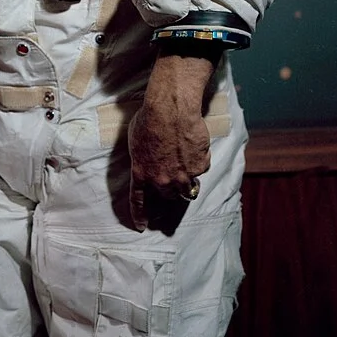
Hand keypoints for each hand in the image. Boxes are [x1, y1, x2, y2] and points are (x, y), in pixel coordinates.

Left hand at [128, 103, 210, 230]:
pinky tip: (195, 144)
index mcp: (141, 173)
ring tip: (187, 165)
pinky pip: (201, 168)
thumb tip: (147, 158)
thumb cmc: (149, 118)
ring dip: (187, 181)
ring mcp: (182, 176)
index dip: (139, 214)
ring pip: (187, 188)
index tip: (142, 226)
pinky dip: (199, 160)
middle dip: (169, 187)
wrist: (171, 109)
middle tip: (172, 174)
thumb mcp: (135, 138)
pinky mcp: (199, 167)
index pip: (138, 200)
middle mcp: (161, 180)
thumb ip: (142, 155)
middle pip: (167, 194)